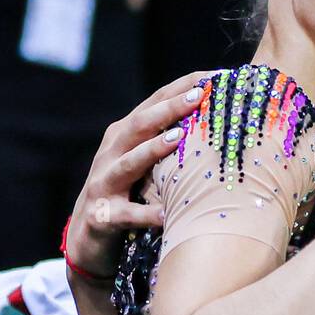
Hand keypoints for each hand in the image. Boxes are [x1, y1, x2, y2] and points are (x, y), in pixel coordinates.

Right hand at [65, 70, 211, 281]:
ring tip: (178, 138)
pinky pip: (128, 214)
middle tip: (199, 95)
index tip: (219, 75)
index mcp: (126, 135)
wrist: (88, 239)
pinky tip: (167, 213)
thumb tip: (225, 121)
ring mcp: (104, 183)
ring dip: (153, 149)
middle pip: (140, 123)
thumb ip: (174, 142)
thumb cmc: (129, 194)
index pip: (156, 101)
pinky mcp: (103, 215)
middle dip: (169, 107)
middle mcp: (112, 152)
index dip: (185, 85)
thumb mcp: (147, 164)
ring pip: (129, 162)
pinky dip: (147, 213)